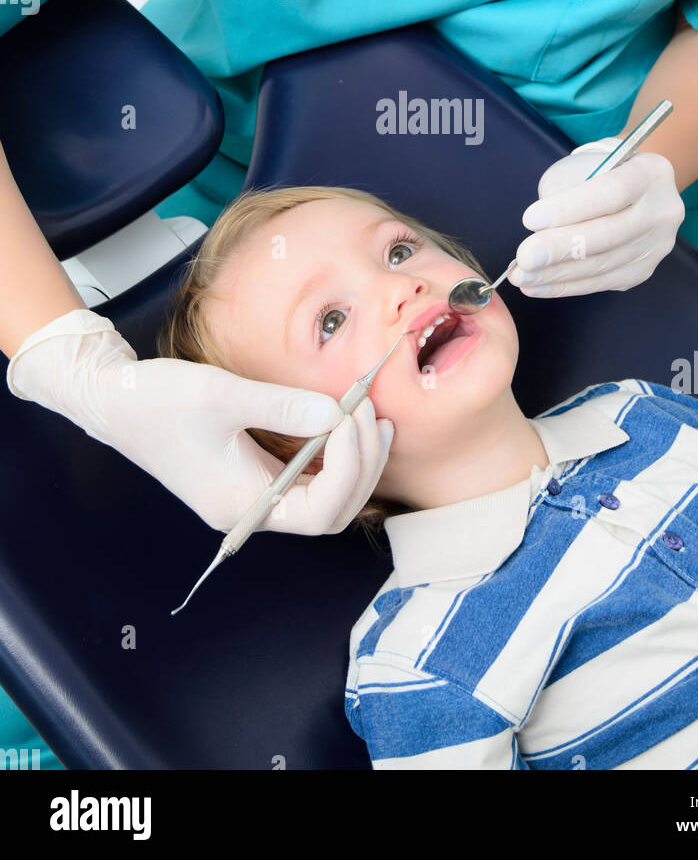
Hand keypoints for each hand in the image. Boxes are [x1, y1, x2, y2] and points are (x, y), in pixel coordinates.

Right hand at [6, 309, 393, 534]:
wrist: (115, 399)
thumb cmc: (157, 401)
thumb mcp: (222, 396)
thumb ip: (283, 406)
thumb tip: (337, 413)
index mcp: (240, 504)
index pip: (320, 511)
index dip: (349, 466)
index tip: (352, 417)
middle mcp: (250, 509)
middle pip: (331, 512)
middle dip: (361, 466)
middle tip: (370, 413)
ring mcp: (252, 495)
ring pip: (324, 499)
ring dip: (354, 463)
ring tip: (371, 418)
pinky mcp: (252, 476)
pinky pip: (307, 480)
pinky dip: (333, 456)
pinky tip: (345, 425)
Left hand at [509, 136, 684, 297]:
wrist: (630, 188)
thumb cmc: (598, 173)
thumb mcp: (582, 167)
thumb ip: (565, 192)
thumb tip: (540, 234)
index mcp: (651, 173)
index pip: (611, 192)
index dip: (569, 209)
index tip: (530, 220)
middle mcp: (662, 211)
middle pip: (609, 234)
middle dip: (560, 248)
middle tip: (525, 257)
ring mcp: (656, 245)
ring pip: (602, 264)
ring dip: (556, 273)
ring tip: (522, 275)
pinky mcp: (643, 270)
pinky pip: (600, 282)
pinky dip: (565, 285)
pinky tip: (538, 285)